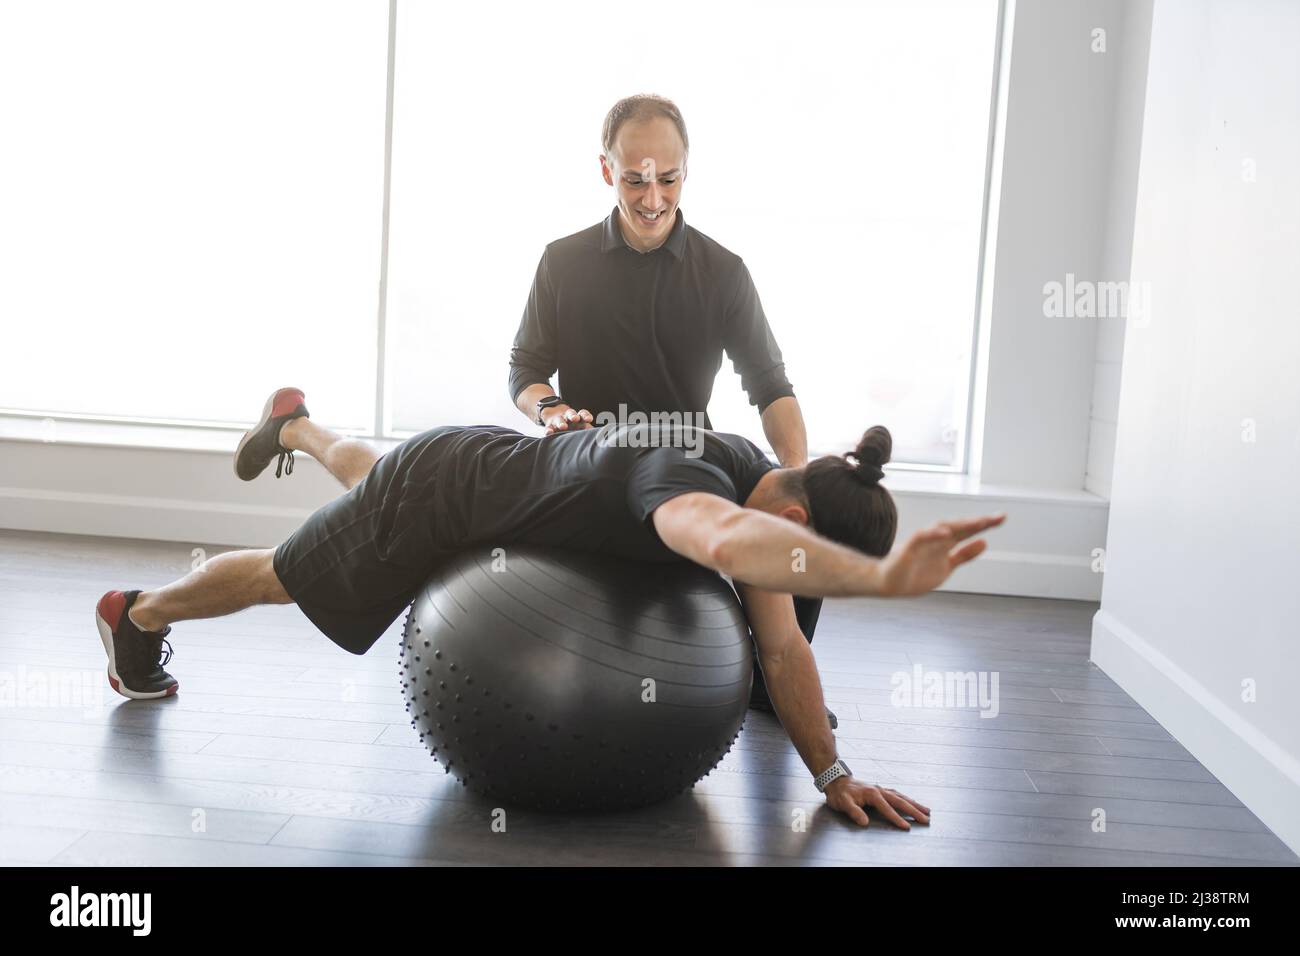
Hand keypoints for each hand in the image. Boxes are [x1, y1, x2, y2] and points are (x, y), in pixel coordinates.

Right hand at [542, 405, 593, 434]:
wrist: (554, 415)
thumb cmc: (573, 425)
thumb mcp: (581, 426)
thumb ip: (589, 431)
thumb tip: (603, 438)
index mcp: (579, 418)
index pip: (583, 414)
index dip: (586, 416)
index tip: (589, 419)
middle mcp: (569, 418)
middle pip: (571, 414)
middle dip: (573, 416)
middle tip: (575, 418)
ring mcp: (559, 421)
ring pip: (560, 420)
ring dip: (561, 422)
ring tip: (563, 426)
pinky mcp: (550, 426)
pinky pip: (548, 428)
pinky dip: (548, 430)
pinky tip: (548, 433)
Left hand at [824, 777, 929, 828]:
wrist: (836, 780)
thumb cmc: (839, 793)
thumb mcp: (842, 803)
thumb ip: (854, 812)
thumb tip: (864, 822)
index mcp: (872, 794)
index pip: (887, 808)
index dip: (897, 818)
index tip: (906, 827)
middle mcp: (879, 790)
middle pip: (900, 801)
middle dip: (914, 810)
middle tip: (926, 819)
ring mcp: (881, 789)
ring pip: (901, 796)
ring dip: (914, 804)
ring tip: (926, 810)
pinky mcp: (880, 790)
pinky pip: (897, 795)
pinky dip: (907, 799)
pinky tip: (912, 802)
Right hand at [875, 513, 1005, 596]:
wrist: (888, 583)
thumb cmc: (915, 574)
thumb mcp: (947, 566)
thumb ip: (964, 555)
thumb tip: (985, 542)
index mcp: (946, 544)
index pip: (968, 531)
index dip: (984, 524)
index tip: (1002, 517)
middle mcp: (937, 539)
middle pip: (959, 527)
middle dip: (977, 522)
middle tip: (997, 518)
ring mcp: (923, 543)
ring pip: (942, 528)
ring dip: (960, 525)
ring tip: (978, 523)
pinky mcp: (908, 549)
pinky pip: (921, 538)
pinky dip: (933, 534)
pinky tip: (946, 533)